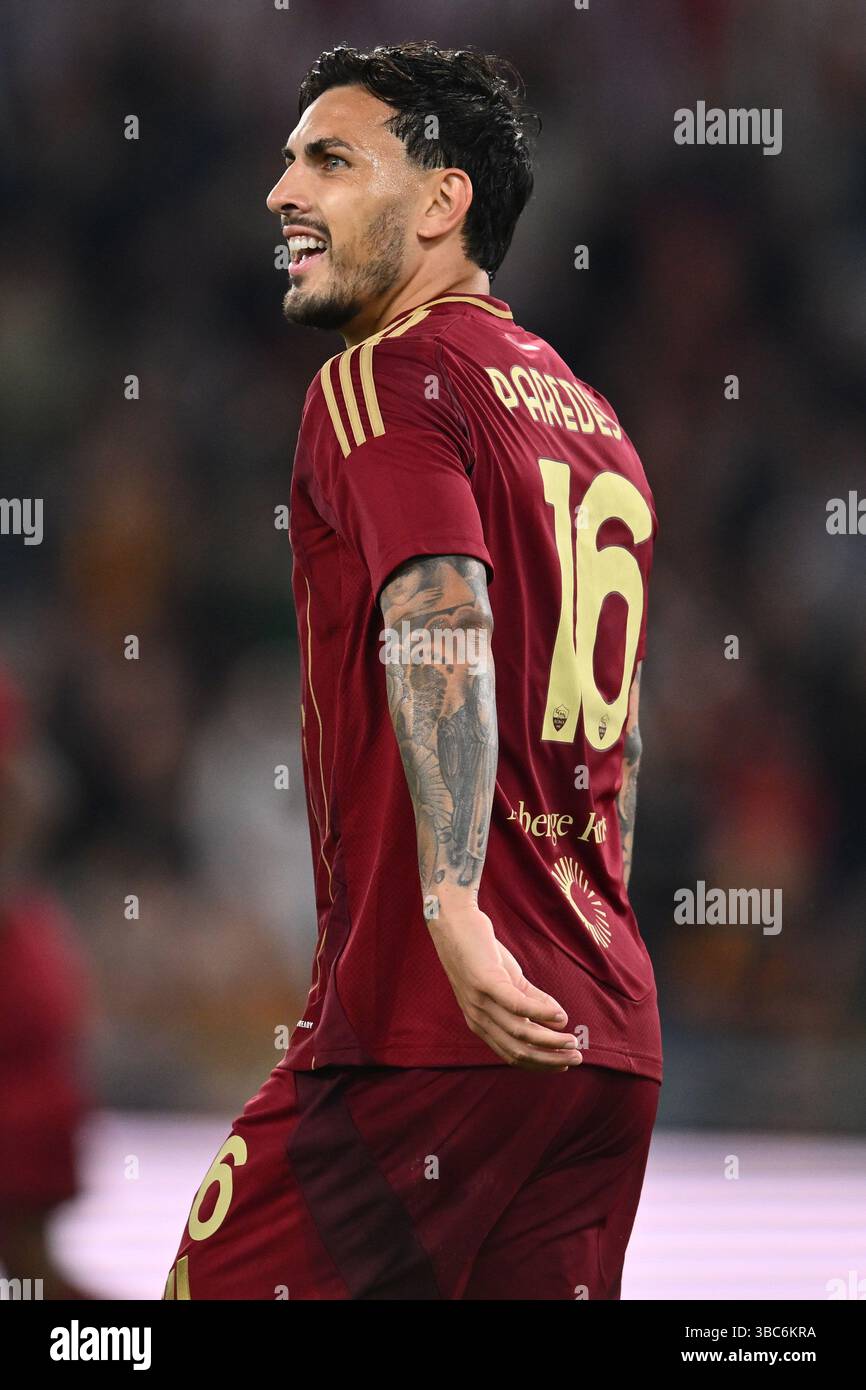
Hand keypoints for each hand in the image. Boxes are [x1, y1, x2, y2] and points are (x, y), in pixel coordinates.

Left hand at [427, 898, 582, 1071]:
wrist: (455, 923)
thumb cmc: (481, 952)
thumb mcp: (509, 980)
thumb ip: (533, 1000)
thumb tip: (561, 1020)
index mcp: (481, 1023)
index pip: (512, 1054)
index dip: (539, 1063)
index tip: (564, 1064)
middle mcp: (478, 1018)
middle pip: (517, 1050)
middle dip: (549, 1058)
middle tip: (576, 1057)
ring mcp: (480, 1001)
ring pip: (519, 1031)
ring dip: (550, 1040)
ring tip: (572, 1039)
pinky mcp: (485, 981)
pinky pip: (516, 1004)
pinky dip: (540, 1013)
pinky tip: (560, 1016)